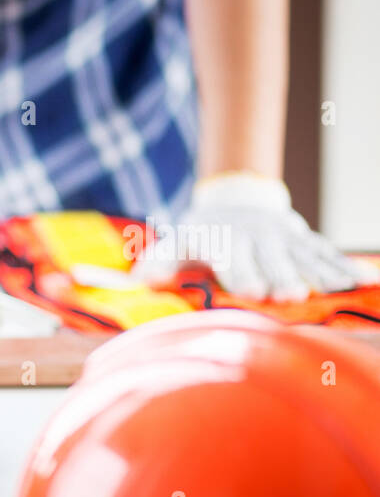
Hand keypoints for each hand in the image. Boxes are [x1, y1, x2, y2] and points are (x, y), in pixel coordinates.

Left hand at [134, 173, 378, 301]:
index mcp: (221, 238)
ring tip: (337, 289)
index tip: (252, 291)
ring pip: (302, 254)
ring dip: (319, 272)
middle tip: (292, 296)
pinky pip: (325, 251)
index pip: (231, 257)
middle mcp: (255, 235)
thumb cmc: (197, 237)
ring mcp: (282, 235)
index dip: (242, 273)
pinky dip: (345, 265)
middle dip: (281, 275)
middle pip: (270, 258)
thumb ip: (158, 263)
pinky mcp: (303, 237)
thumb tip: (140, 280)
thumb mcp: (173, 245)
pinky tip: (365, 281)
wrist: (232, 201)